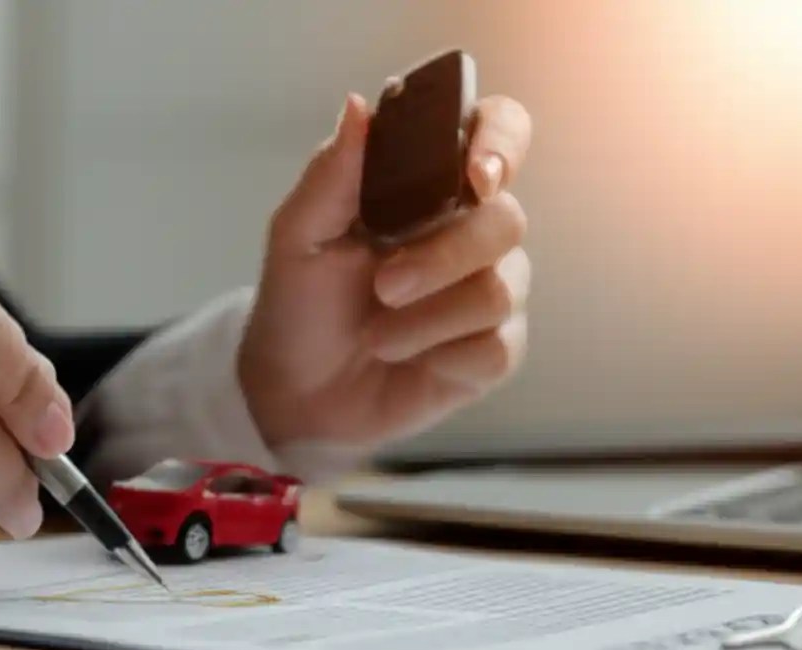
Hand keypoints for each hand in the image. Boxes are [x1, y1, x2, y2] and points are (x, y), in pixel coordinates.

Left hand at [239, 93, 531, 448]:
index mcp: (430, 186)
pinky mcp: (492, 351)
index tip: (476, 179)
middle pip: (506, 220)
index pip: (498, 132)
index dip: (502, 144)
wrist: (295, 390)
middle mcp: (470, 231)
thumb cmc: (299, 304)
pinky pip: (497, 347)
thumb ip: (331, 174)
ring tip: (377, 335)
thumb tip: (358, 108)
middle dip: (442, 258)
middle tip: (384, 287)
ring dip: (427, 318)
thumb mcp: (298, 237)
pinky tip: (406, 359)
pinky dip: (441, 357)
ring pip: (500, 290)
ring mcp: (488, 291)